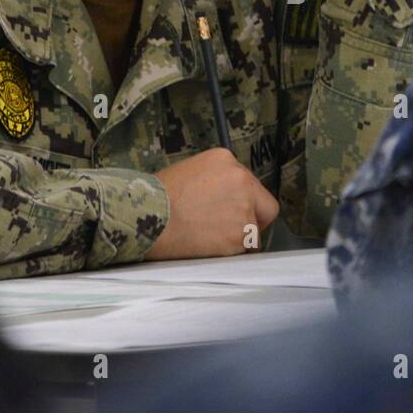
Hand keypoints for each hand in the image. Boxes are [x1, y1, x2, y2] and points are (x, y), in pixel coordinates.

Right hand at [145, 148, 278, 259]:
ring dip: (238, 238)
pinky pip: (245, 249)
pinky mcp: (241, 234)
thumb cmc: (158, 197)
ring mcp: (244, 208)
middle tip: (229, 230)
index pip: (251, 184)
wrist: (147, 217)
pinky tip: (209, 246)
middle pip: (265, 206)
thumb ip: (216, 180)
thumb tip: (225, 197)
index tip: (229, 210)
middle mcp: (242, 179)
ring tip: (209, 238)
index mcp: (226, 159)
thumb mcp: (189, 171)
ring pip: (254, 231)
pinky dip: (231, 252)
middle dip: (252, 220)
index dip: (244, 201)